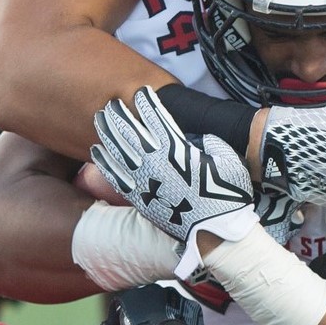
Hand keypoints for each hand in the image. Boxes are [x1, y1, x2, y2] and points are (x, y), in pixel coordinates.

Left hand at [92, 87, 259, 246]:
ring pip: (118, 150)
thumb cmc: (226, 197)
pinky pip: (114, 176)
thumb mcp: (230, 163)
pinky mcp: (138, 199)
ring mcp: (144, 180)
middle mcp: (156, 162)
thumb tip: (205, 139)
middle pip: (131, 131)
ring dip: (107, 132)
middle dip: (120, 113)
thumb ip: (215, 145)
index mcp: (178, 149)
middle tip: (111, 102)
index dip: (147, 103)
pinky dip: (103, 162)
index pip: (157, 119)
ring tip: (99, 118)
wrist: (215, 232)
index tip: (140, 92)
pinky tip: (95, 151)